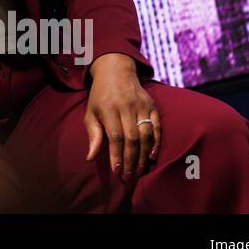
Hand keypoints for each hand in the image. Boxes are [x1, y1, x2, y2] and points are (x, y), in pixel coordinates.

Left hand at [84, 53, 160, 181]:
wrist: (116, 71)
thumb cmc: (100, 96)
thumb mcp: (91, 112)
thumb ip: (93, 135)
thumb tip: (90, 158)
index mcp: (108, 109)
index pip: (115, 137)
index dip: (117, 156)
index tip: (117, 172)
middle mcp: (126, 107)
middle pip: (132, 139)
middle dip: (130, 161)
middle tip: (128, 177)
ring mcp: (141, 106)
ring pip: (146, 135)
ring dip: (143, 156)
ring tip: (139, 171)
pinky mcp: (152, 106)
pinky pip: (157, 127)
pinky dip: (156, 143)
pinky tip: (151, 156)